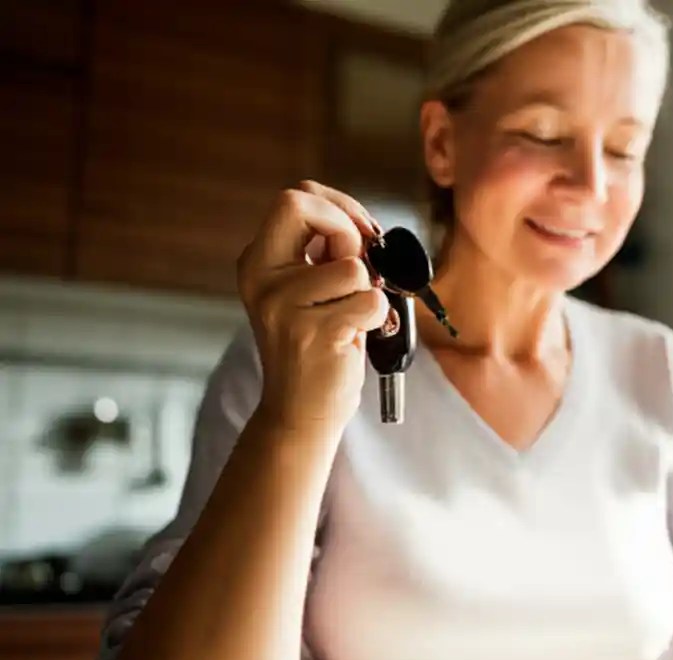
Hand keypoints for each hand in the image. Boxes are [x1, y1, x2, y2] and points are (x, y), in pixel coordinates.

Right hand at [237, 180, 388, 434]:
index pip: (293, 198)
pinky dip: (377, 317)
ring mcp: (283, 307)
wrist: (301, 411)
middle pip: (304, 207)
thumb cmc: (316, 345)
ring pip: (353, 266)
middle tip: (359, 268)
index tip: (359, 234)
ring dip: (368, 290)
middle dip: (348, 231)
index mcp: (258, 262)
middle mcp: (262, 279)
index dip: (337, 207)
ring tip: (349, 317)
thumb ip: (324, 251)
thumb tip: (360, 222)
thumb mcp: (307, 290)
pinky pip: (370, 301)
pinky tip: (353, 337)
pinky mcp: (313, 333)